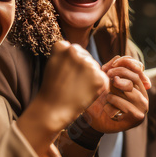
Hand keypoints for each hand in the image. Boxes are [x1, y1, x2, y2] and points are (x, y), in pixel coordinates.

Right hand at [18, 41, 108, 156]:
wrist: (52, 110)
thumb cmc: (53, 89)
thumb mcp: (54, 64)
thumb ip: (67, 55)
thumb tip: (84, 53)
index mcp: (62, 46)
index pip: (75, 50)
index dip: (73, 64)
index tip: (65, 74)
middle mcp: (76, 52)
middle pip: (87, 58)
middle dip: (83, 70)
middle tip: (71, 84)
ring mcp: (88, 65)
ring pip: (95, 68)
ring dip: (90, 78)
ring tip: (76, 89)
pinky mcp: (99, 78)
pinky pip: (103, 79)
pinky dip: (97, 87)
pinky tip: (84, 93)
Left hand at [83, 56, 151, 131]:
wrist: (94, 122)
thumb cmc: (100, 101)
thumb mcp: (106, 83)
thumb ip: (113, 71)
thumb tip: (118, 57)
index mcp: (139, 88)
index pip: (137, 70)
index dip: (124, 65)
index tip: (109, 67)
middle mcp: (144, 97)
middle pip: (133, 79)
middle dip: (117, 76)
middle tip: (106, 77)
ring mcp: (142, 107)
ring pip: (128, 90)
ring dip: (112, 93)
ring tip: (107, 99)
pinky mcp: (137, 117)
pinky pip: (122, 103)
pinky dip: (110, 105)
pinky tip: (108, 109)